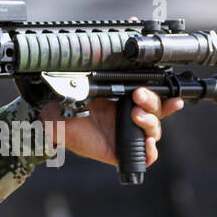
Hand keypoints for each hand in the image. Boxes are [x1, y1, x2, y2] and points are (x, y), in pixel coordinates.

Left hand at [37, 87, 183, 167]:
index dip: (162, 95)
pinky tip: (147, 142)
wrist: (51, 124)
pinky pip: (145, 156)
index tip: (164, 89)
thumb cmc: (64, 104)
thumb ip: (96, 77)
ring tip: (136, 115)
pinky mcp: (120, 152)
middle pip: (156, 112)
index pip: (150, 98)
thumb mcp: (82, 86)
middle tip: (138, 96)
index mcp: (122, 101)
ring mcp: (125, 135)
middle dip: (152, 102)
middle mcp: (126, 118)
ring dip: (151, 122)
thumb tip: (105, 59)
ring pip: (153, 130)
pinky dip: (151, 150)